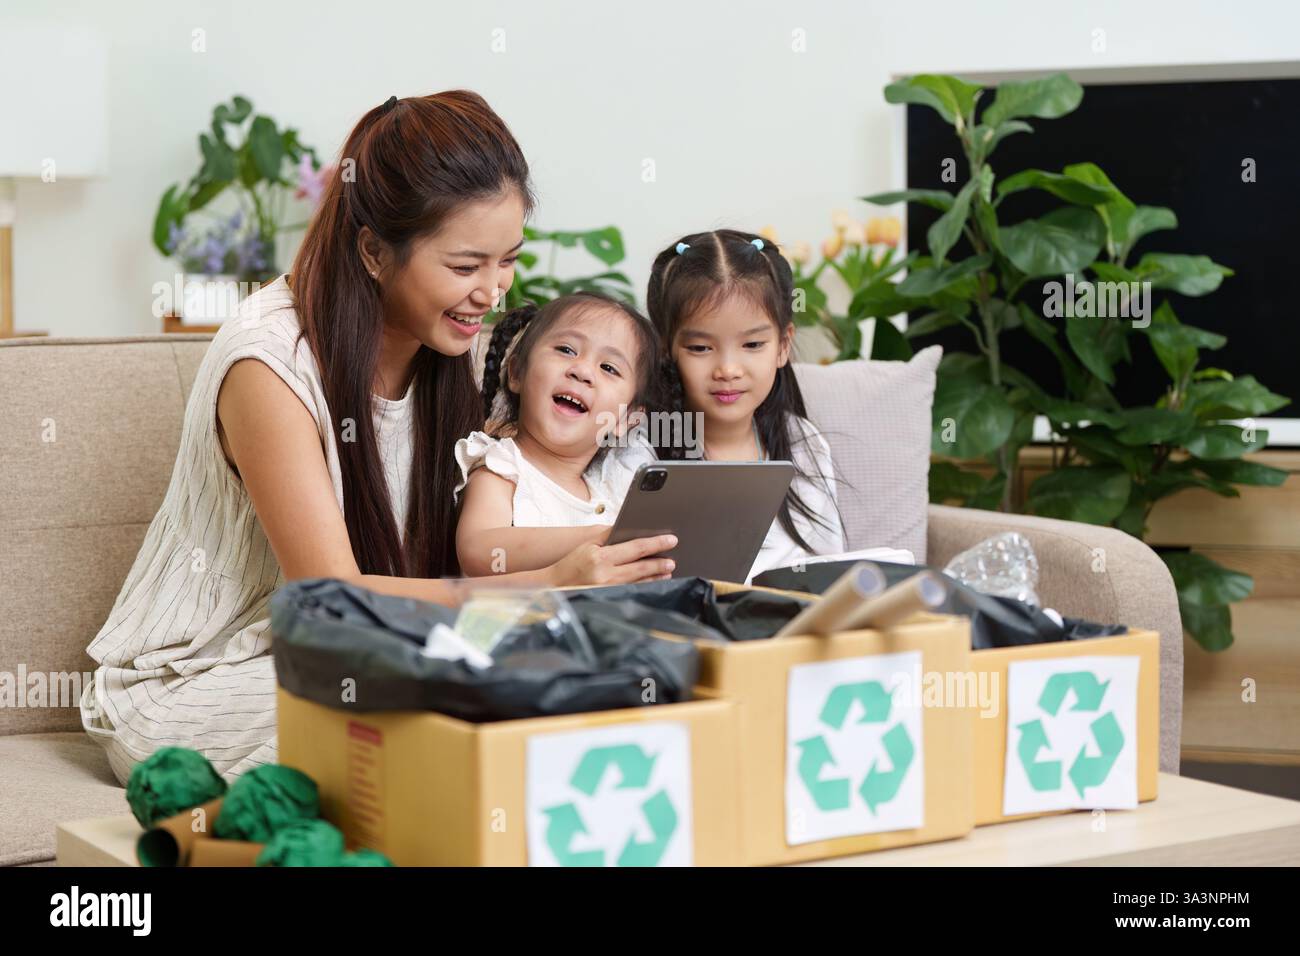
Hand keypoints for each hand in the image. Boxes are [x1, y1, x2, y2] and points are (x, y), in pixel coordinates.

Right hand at [549, 534, 676, 586]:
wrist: (554, 586)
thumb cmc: (571, 564)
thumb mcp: (587, 544)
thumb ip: (608, 535)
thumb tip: (629, 528)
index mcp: (600, 557)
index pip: (635, 548)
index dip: (656, 544)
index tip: (671, 540)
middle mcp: (605, 575)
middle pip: (641, 567)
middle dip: (660, 563)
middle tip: (672, 560)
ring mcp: (608, 590)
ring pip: (639, 582)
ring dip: (655, 577)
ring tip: (667, 571)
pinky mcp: (608, 600)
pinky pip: (632, 592)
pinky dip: (644, 586)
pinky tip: (652, 583)